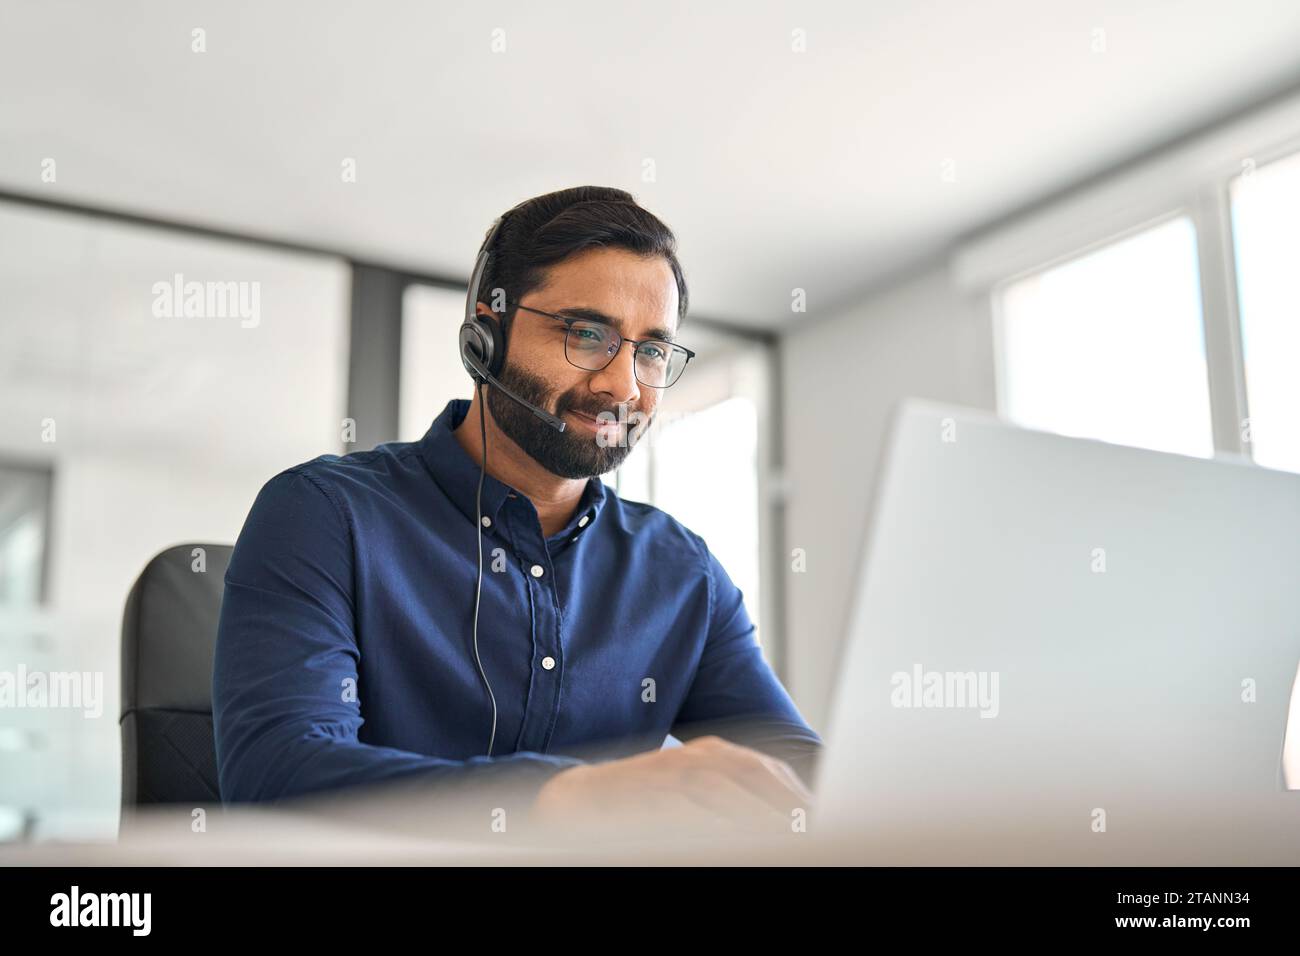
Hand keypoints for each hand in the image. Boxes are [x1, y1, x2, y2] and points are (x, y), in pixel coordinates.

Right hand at [529, 735, 812, 837]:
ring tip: (785, 836)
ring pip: (728, 790)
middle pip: (754, 774)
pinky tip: (739, 841)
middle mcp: (695, 756)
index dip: (794, 792)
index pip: (766, 768)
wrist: (582, 798)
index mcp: (711, 751)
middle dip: (786, 803)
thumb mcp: (691, 788)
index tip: (817, 815)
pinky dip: (719, 826)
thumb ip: (732, 794)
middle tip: (809, 827)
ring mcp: (673, 773)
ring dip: (760, 815)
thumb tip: (783, 815)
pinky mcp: (653, 794)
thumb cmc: (645, 800)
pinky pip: (693, 811)